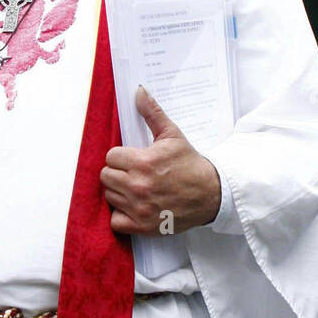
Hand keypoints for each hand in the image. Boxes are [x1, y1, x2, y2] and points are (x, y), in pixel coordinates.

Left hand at [100, 85, 220, 235]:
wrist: (211, 194)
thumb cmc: (190, 164)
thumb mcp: (173, 136)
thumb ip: (152, 113)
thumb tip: (139, 91)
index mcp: (143, 162)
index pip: (111, 156)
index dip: (121, 157)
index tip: (133, 159)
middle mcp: (138, 185)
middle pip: (106, 176)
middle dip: (117, 173)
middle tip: (133, 174)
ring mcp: (139, 208)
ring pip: (109, 196)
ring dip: (119, 193)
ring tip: (136, 189)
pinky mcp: (142, 226)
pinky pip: (115, 221)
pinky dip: (121, 216)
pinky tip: (133, 207)